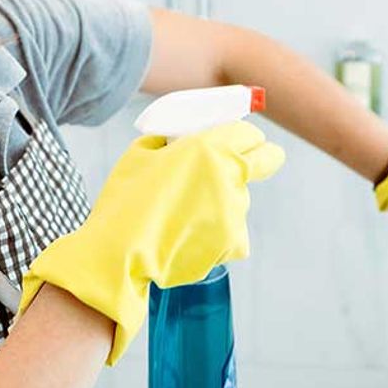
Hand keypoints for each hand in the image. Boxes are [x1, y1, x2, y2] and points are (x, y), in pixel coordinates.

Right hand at [20, 120, 285, 363]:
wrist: (119, 254)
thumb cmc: (125, 202)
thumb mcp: (141, 154)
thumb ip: (171, 143)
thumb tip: (183, 142)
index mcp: (206, 147)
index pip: (248, 132)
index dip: (246, 136)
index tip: (244, 141)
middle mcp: (228, 176)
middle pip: (268, 159)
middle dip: (265, 158)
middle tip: (250, 164)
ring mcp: (234, 211)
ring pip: (240, 200)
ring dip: (223, 203)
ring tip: (184, 217)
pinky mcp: (232, 243)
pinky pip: (233, 233)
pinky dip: (217, 235)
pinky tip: (188, 238)